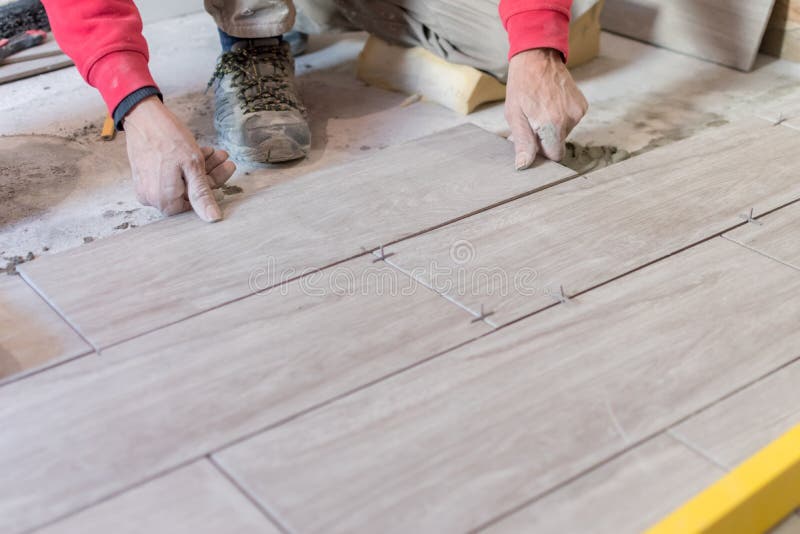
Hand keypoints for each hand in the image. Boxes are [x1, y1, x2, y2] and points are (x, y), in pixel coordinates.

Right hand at [123, 96, 235, 221]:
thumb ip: (202, 194)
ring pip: (181, 182)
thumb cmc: (168, 137)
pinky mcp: (145, 176)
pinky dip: (184, 166)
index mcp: (164, 201)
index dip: (214, 186)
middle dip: (209, 173)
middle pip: (189, 192)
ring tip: (214, 152)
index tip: (227, 169)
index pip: (196, 204)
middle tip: (223, 158)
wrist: (143, 114)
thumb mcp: (192, 166)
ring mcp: (147, 187)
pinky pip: (169, 177)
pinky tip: (200, 152)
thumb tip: (213, 218)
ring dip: (199, 168)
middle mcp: (152, 198)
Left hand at [505, 48, 587, 169]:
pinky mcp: (582, 105)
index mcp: (552, 124)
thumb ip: (522, 143)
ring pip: (564, 133)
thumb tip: (523, 166)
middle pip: (558, 144)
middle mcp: (569, 119)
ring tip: (540, 109)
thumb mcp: (515, 115)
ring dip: (552, 128)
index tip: (532, 140)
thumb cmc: (522, 85)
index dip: (542, 151)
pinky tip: (551, 104)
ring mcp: (578, 112)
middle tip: (532, 121)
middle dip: (545, 139)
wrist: (537, 57)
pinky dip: (561, 118)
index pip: (554, 155)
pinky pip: (571, 121)